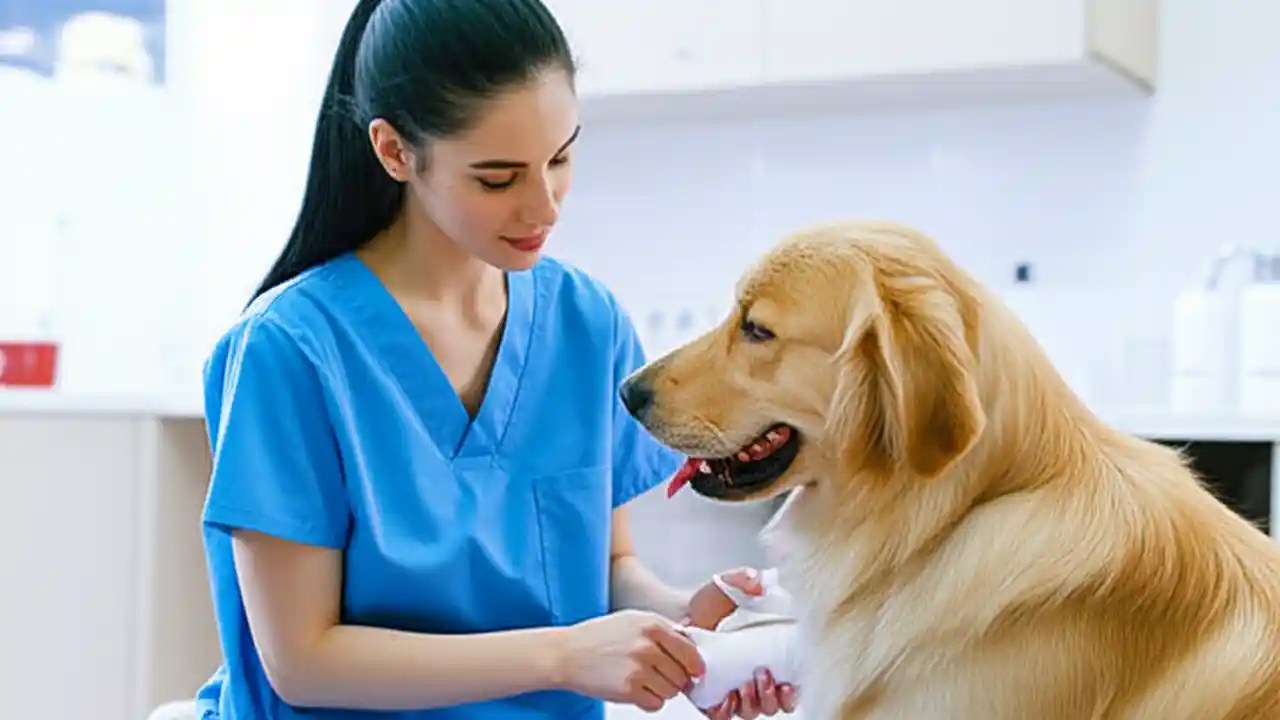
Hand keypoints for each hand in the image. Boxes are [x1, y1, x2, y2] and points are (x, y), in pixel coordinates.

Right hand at [556, 609, 706, 711]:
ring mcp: (639, 668)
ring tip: (642, 680)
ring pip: (672, 691)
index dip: (694, 664)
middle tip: (658, 675)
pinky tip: (635, 690)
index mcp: (653, 625)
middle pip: (683, 674)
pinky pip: (656, 704)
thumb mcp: (633, 620)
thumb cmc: (598, 637)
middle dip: (675, 678)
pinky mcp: (629, 690)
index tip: (694, 671)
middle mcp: (648, 645)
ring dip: (662, 690)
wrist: (567, 653)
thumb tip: (691, 647)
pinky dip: (649, 701)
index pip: (691, 650)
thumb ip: (662, 631)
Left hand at [685, 568, 798, 717]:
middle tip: (763, 674)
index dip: (794, 691)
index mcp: (767, 656)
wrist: (674, 612)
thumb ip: (744, 578)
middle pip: (774, 704)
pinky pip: (722, 715)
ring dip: (753, 702)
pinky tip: (726, 697)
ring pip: (752, 711)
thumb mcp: (728, 585)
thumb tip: (759, 582)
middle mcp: (753, 677)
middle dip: (774, 697)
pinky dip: (726, 711)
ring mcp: (731, 688)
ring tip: (744, 684)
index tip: (789, 681)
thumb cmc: (706, 602)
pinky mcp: (709, 697)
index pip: (791, 685)